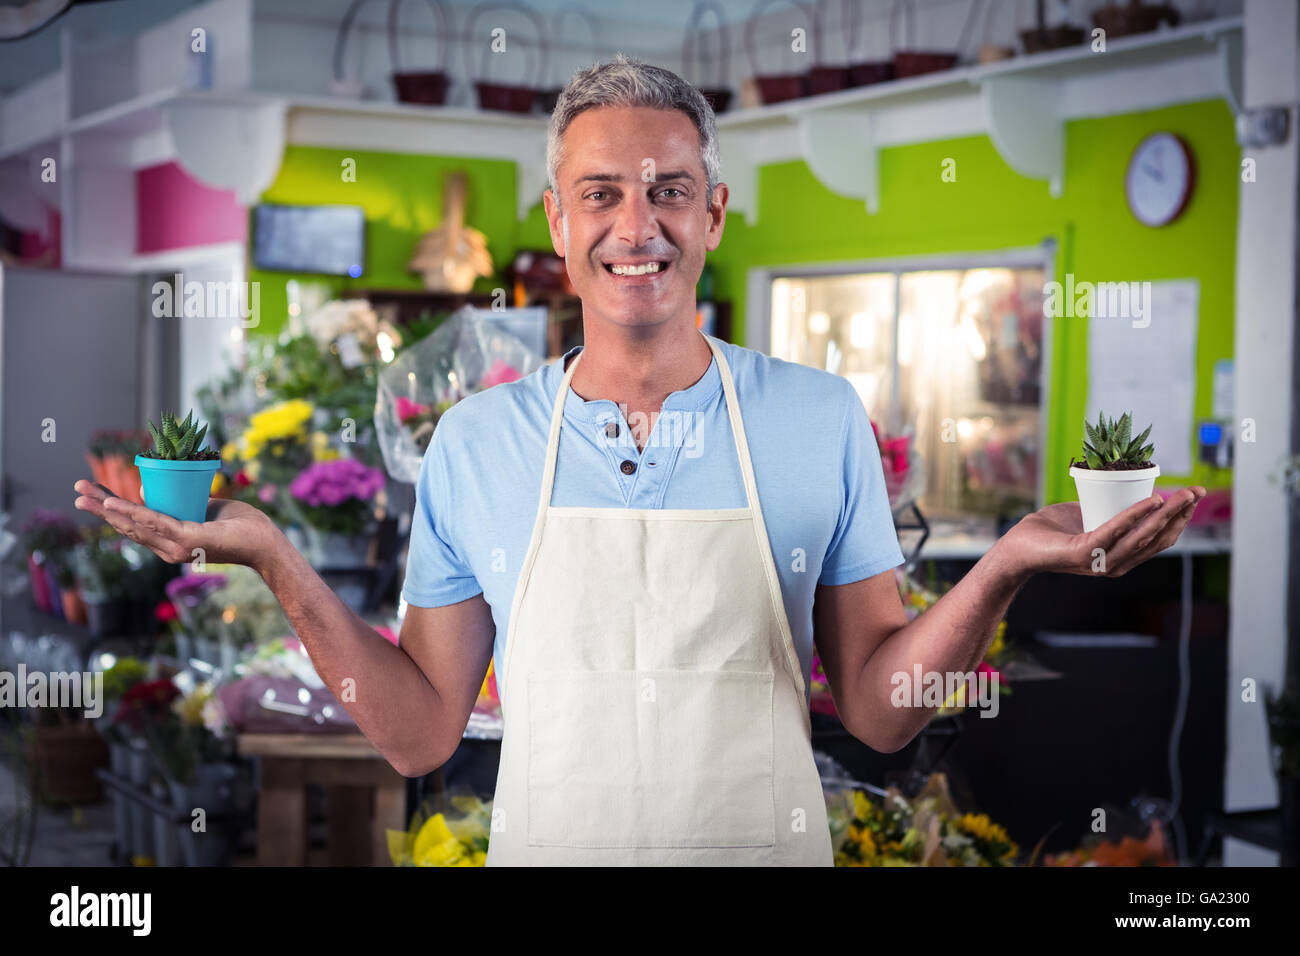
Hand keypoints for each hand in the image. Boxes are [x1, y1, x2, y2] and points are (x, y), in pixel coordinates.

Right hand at [72, 478, 282, 571]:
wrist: (266, 542)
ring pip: (134, 523)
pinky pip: (154, 522)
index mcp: (172, 540)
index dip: (112, 509)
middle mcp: (168, 548)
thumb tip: (158, 491)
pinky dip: (131, 512)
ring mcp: (176, 546)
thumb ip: (184, 502)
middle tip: (76, 490)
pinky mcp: (187, 540)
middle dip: (99, 507)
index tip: (92, 494)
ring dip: (107, 507)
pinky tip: (112, 504)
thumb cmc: (241, 525)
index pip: (136, 524)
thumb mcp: (207, 507)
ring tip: (84, 493)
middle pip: (127, 525)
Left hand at [997, 486, 1206, 578]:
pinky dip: (1135, 514)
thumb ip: (1107, 507)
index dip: (1180, 519)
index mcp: (1120, 556)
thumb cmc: (1049, 531)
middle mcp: (1115, 563)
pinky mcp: (1084, 553)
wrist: (1016, 547)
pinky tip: (1152, 500)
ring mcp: (1100, 561)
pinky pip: (1114, 530)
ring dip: (1167, 512)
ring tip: (1183, 493)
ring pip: (1142, 535)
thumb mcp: (1086, 514)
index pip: (1159, 539)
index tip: (1195, 496)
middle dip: (1183, 513)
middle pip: (1158, 538)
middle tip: (1199, 490)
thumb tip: (1128, 485)